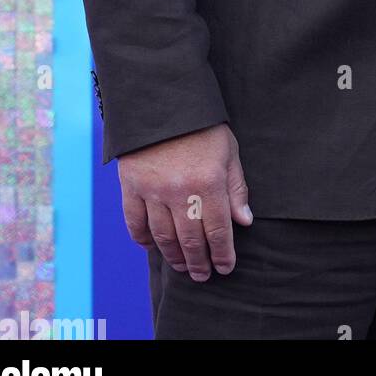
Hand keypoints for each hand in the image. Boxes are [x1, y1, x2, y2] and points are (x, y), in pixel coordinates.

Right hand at [118, 123, 252, 279]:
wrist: (162, 101)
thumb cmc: (203, 126)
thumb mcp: (228, 151)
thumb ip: (236, 188)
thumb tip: (244, 222)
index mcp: (208, 182)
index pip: (218, 230)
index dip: (223, 253)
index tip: (226, 267)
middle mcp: (180, 191)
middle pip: (190, 239)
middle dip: (199, 261)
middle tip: (203, 275)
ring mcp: (152, 191)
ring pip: (163, 237)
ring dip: (174, 256)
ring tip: (183, 266)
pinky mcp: (130, 186)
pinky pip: (135, 223)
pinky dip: (143, 240)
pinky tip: (153, 248)